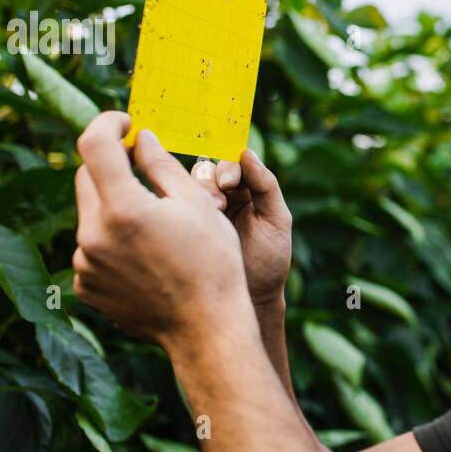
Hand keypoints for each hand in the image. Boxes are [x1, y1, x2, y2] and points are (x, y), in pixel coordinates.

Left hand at [72, 111, 250, 349]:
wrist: (206, 327)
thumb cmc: (213, 262)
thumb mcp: (197, 203)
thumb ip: (160, 164)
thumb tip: (138, 137)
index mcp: (123, 209)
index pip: (93, 145)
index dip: (107, 123)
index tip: (125, 123)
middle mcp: (93, 235)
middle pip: (86, 177)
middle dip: (111, 166)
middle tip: (143, 168)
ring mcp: (85, 263)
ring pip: (90, 214)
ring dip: (113, 206)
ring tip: (154, 225)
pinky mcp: (85, 285)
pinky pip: (91, 247)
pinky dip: (111, 240)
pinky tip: (145, 255)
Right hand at [190, 149, 292, 307]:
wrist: (249, 299)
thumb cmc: (269, 261)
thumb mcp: (277, 220)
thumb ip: (266, 185)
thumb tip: (248, 152)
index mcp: (246, 190)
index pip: (233, 164)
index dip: (229, 168)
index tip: (229, 182)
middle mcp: (221, 196)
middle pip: (207, 170)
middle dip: (210, 180)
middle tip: (219, 201)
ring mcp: (199, 212)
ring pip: (188, 186)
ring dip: (196, 194)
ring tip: (208, 215)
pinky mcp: (180, 226)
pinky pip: (173, 206)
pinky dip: (178, 206)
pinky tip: (186, 219)